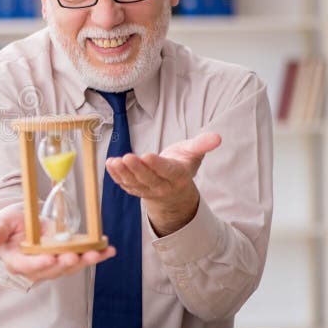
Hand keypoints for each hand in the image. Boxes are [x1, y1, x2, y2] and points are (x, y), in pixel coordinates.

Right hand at [0, 206, 115, 282]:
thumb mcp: (0, 224)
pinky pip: (81, 259)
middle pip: (53, 269)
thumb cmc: (8, 227)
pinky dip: (96, 255)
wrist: (20, 229)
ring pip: (70, 266)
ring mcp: (53, 265)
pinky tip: (108, 250)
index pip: (28, 266)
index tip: (49, 258)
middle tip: (76, 255)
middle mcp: (37, 267)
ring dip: (85, 261)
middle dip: (66, 262)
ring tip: (98, 253)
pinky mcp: (66, 258)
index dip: (39, 264)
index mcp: (17, 261)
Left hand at [105, 132, 221, 236]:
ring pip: (134, 183)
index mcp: (177, 176)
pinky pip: (125, 184)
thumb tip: (217, 137)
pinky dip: (116, 176)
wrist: (174, 188)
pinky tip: (110, 164)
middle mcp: (162, 185)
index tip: (147, 155)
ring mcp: (147, 189)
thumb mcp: (194, 153)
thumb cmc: (183, 164)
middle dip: (137, 169)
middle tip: (127, 157)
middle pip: (148, 178)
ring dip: (123, 173)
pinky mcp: (135, 189)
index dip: (157, 165)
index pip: (167, 171)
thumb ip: (202, 145)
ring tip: (114, 161)